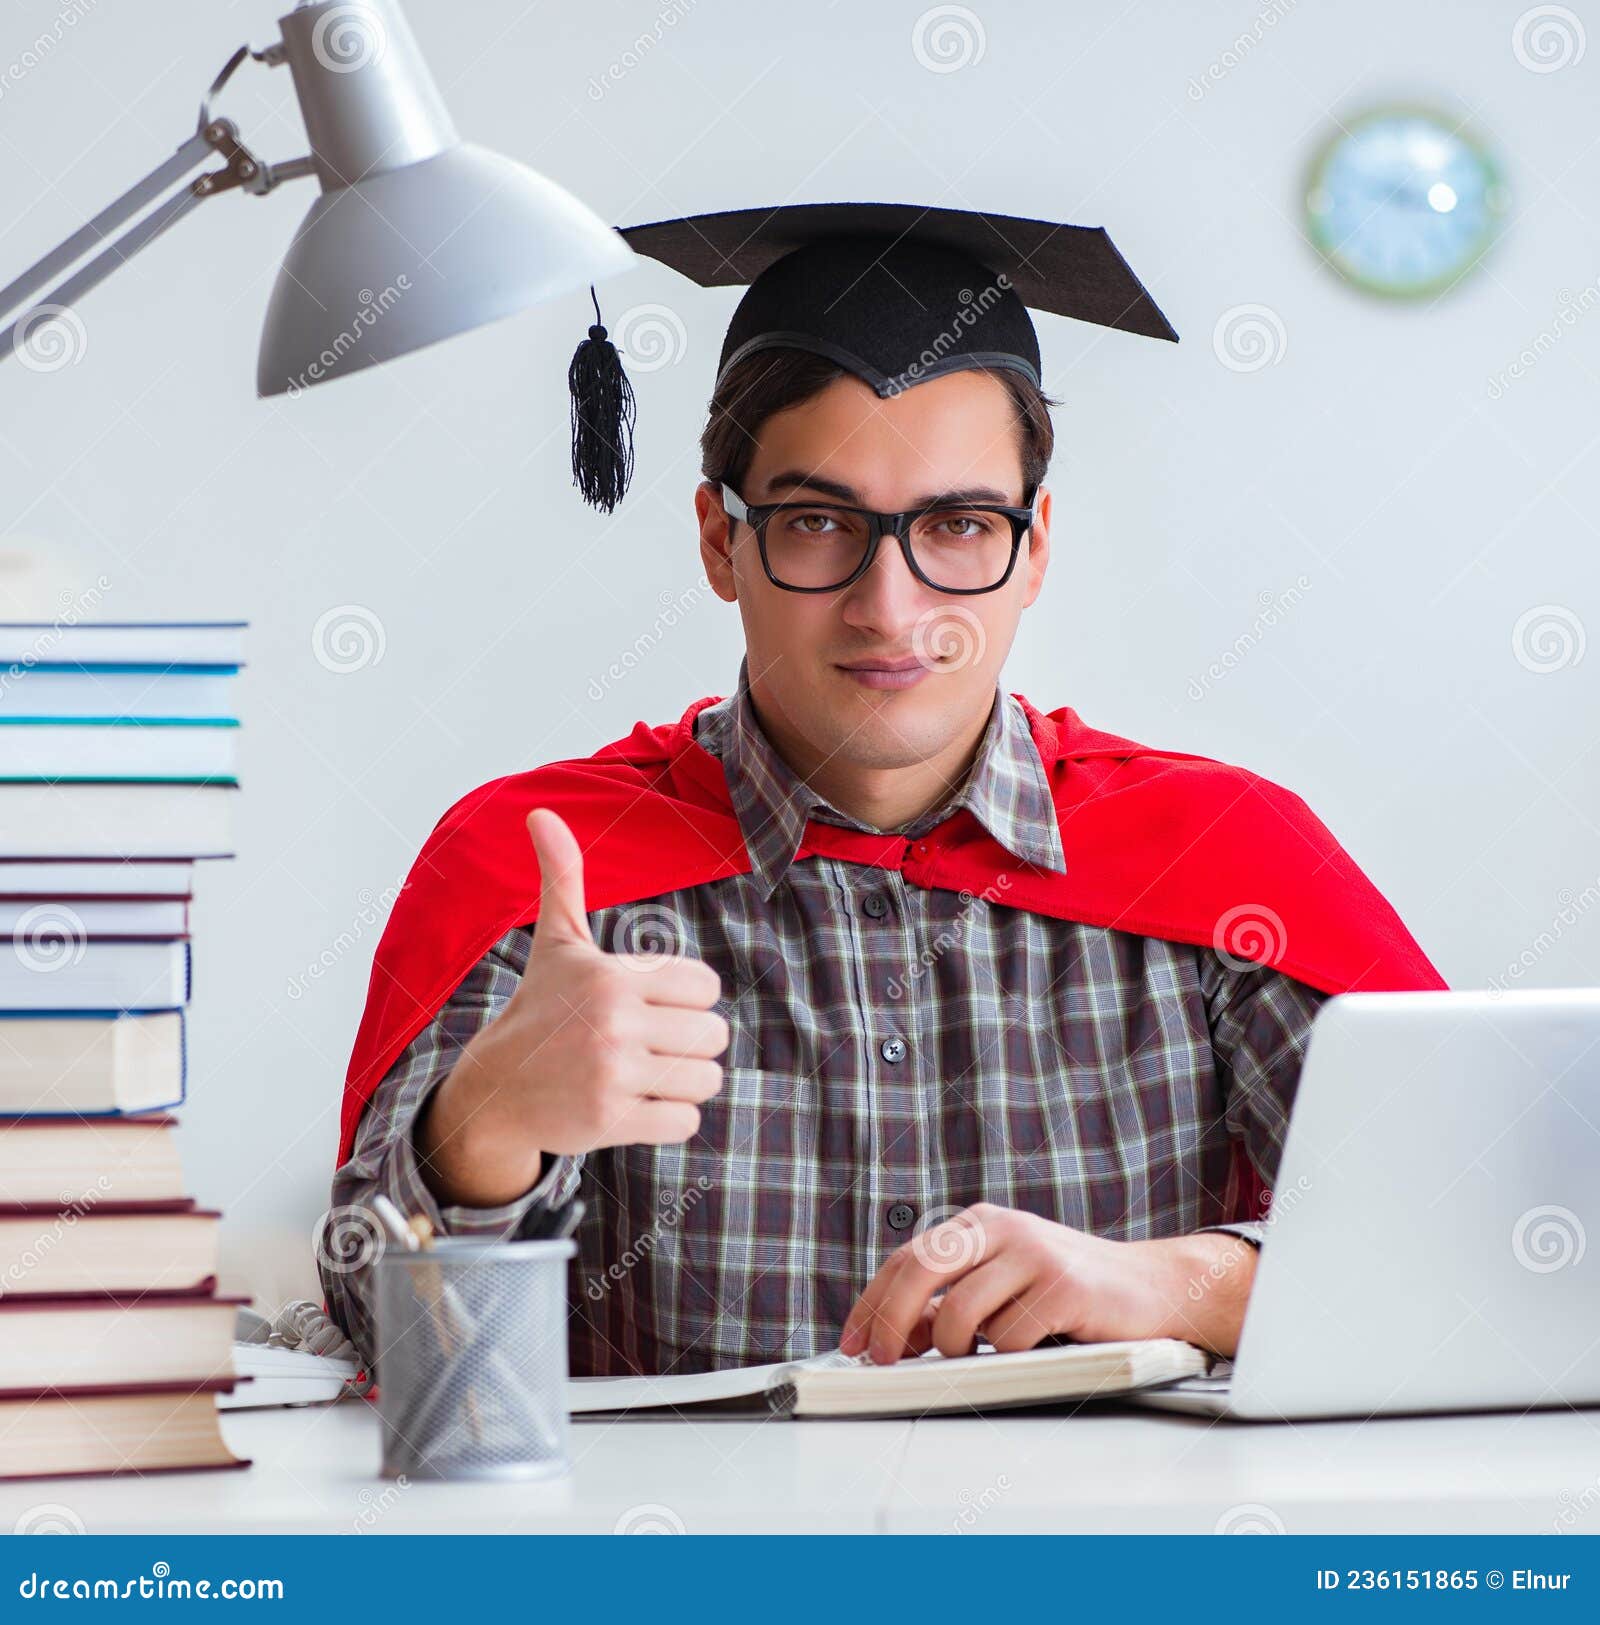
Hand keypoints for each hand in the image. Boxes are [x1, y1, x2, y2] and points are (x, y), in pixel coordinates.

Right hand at [417, 808, 728, 1205]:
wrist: (495, 1090)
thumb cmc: (540, 1009)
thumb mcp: (557, 944)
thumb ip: (562, 878)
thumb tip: (540, 813)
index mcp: (612, 977)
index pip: (705, 987)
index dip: (687, 999)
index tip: (652, 1006)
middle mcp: (614, 1024)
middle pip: (714, 1036)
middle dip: (691, 1044)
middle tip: (652, 1045)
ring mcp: (612, 1076)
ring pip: (707, 1080)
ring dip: (684, 1083)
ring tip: (645, 1074)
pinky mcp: (612, 1122)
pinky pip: (686, 1123)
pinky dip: (669, 1119)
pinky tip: (636, 1105)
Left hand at [837, 1203, 1255, 1362]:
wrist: (1153, 1287)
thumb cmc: (1071, 1290)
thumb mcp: (1003, 1284)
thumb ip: (952, 1301)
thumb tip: (895, 1337)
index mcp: (979, 1223)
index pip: (906, 1258)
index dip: (873, 1302)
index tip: (855, 1342)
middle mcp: (1001, 1227)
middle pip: (919, 1271)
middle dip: (891, 1323)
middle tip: (882, 1362)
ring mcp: (1033, 1252)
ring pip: (961, 1312)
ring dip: (958, 1350)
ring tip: (979, 1356)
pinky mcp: (1064, 1286)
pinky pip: (1010, 1336)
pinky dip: (1008, 1354)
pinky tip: (1030, 1348)